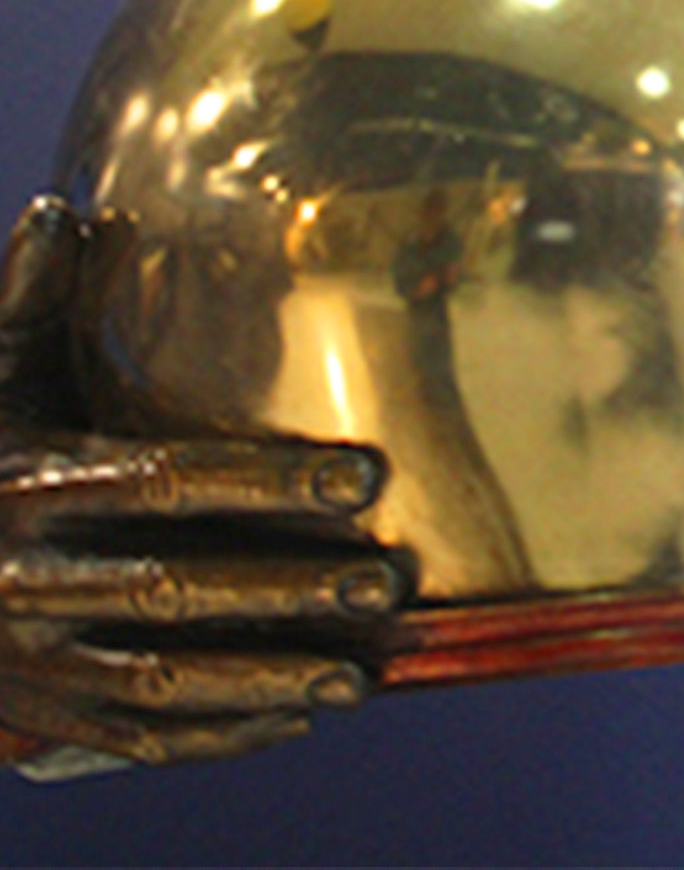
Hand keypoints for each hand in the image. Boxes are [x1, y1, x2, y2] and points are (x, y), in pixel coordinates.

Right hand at [0, 197, 402, 770]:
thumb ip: (29, 302)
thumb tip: (62, 212)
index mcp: (32, 485)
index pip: (167, 482)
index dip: (267, 481)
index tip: (365, 476)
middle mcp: (29, 580)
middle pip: (175, 589)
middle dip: (285, 590)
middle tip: (383, 583)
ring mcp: (34, 662)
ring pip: (163, 680)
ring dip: (267, 678)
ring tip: (362, 671)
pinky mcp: (43, 720)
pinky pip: (139, 736)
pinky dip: (221, 734)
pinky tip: (299, 715)